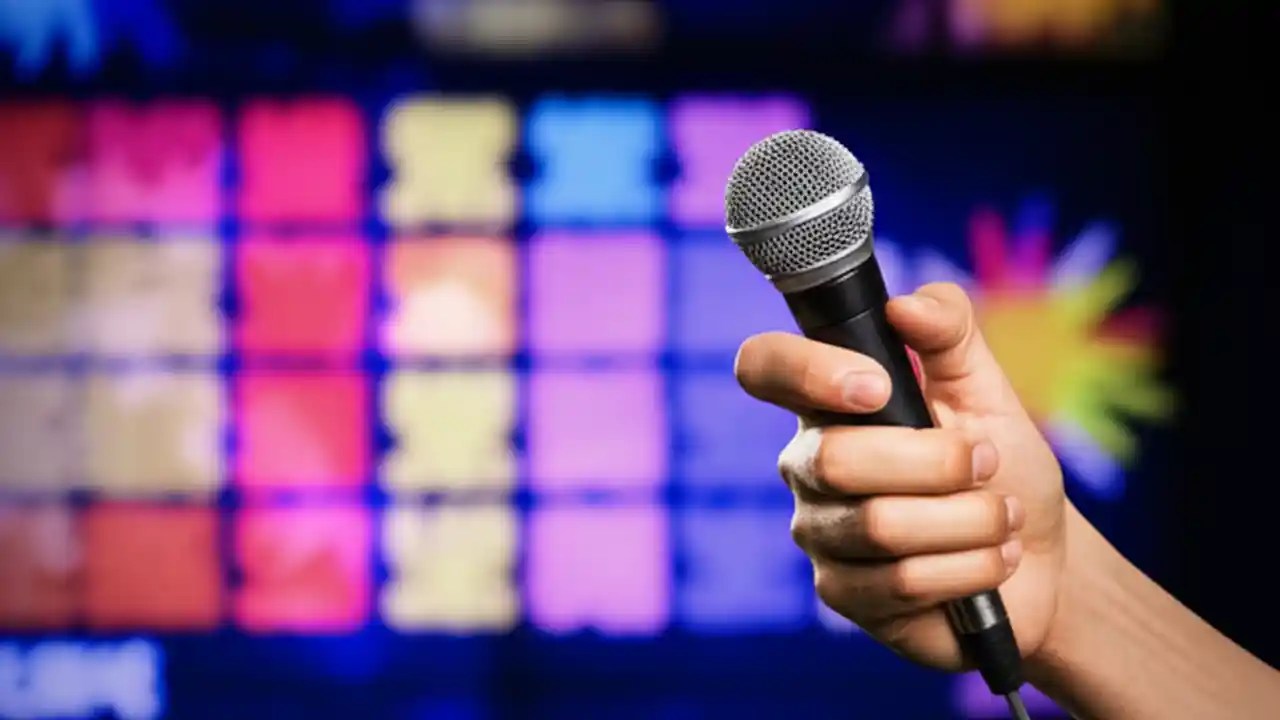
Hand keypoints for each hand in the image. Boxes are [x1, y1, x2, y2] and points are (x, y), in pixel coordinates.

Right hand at [734, 282, 1068, 670]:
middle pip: (836, 459)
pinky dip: (969, 567)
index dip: (807, 370)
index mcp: (827, 404)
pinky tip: (990, 560)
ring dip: (968, 519)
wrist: (1037, 558)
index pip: (764, 367)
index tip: (877, 386)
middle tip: (987, 463)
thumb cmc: (1003, 467)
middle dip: (937, 462)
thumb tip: (905, 304)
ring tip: (1001, 517)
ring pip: (878, 524)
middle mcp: (807, 465)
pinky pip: (900, 580)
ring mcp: (819, 533)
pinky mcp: (842, 595)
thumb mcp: (988, 389)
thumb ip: (950, 332)